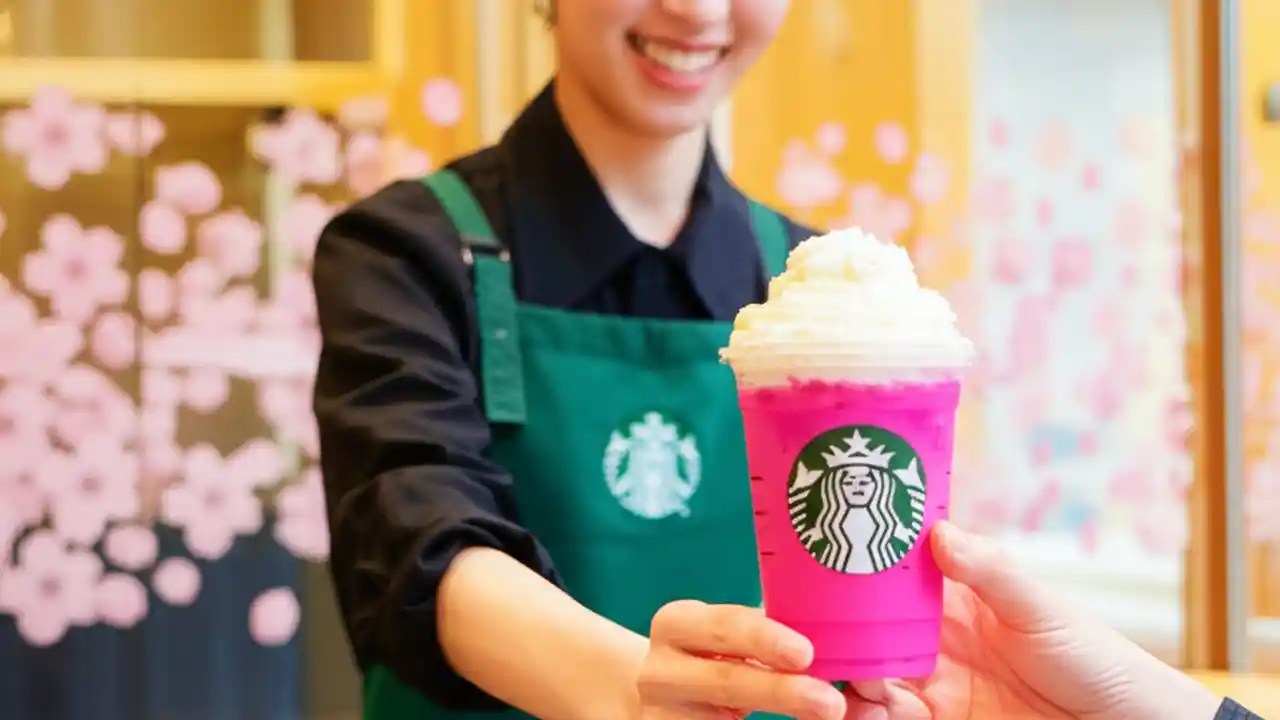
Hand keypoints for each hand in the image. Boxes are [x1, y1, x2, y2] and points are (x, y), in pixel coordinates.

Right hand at [635, 600, 846, 719]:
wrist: (663, 696)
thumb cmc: (712, 656)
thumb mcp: (725, 637)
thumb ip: (766, 637)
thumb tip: (836, 648)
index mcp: (677, 624)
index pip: (723, 626)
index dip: (763, 639)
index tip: (806, 653)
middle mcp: (660, 670)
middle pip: (723, 680)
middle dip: (779, 690)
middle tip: (829, 701)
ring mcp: (662, 714)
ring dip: (774, 715)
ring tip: (823, 716)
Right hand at [843, 522, 1221, 719]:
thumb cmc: (1093, 657)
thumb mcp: (1041, 607)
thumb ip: (989, 572)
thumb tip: (937, 531)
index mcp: (955, 599)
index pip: (894, 576)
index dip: (858, 567)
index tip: (824, 558)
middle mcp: (934, 640)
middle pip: (869, 629)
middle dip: (840, 630)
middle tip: (817, 634)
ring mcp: (933, 685)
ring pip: (868, 676)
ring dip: (848, 677)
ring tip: (842, 680)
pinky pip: (887, 718)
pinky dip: (866, 714)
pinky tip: (862, 709)